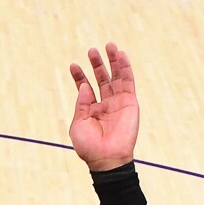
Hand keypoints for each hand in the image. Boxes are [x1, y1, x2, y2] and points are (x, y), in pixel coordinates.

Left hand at [67, 43, 138, 171]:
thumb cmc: (89, 146)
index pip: (86, 88)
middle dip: (97, 64)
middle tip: (91, 50)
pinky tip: (121, 55)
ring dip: (112, 61)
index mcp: (91, 110)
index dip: (79, 76)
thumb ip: (82, 103)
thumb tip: (84, 85)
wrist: (106, 158)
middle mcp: (105, 104)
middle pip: (102, 79)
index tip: (73, 65)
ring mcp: (118, 102)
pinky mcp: (130, 102)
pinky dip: (125, 67)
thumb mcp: (79, 123)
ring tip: (108, 45)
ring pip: (116, 77)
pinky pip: (128, 81)